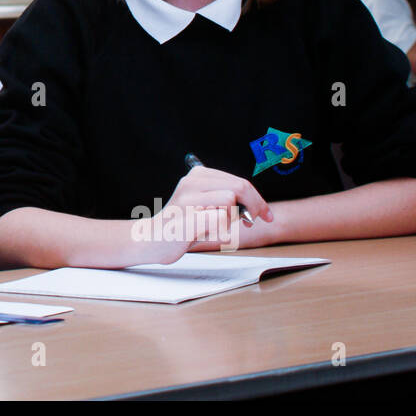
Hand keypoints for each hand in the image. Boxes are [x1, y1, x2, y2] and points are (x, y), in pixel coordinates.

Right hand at [156, 165, 271, 261]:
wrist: (149, 240)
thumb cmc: (181, 226)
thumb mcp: (204, 205)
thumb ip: (225, 198)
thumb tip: (256, 205)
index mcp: (197, 176)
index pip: (239, 182)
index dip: (258, 199)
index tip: (266, 214)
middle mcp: (191, 183)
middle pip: (239, 187)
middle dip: (254, 205)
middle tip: (254, 221)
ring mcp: (188, 200)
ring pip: (230, 202)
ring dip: (231, 220)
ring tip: (214, 228)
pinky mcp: (186, 219)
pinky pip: (219, 220)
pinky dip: (220, 231)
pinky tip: (203, 235)